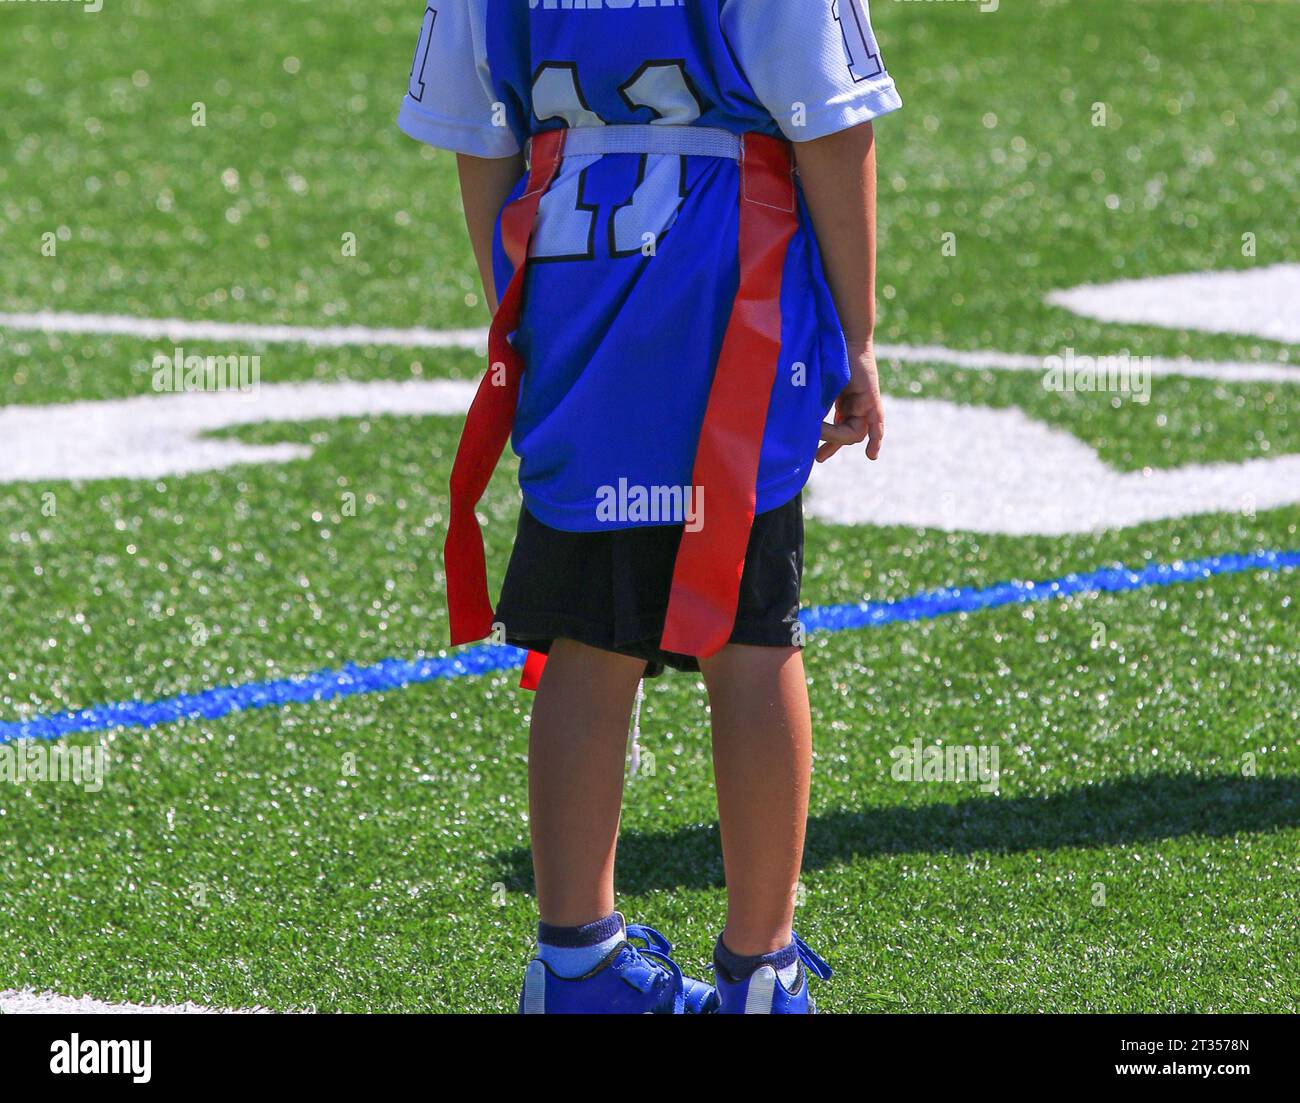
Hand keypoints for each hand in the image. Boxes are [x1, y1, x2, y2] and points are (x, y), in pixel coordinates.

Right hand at [817, 341, 883, 462]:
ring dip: (839, 437)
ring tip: (824, 441)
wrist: (841, 334)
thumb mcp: (816, 387)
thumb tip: (799, 426)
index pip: (839, 427)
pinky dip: (875, 438)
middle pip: (849, 433)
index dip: (829, 442)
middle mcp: (856, 403)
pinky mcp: (871, 397)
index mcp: (843, 401)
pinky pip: (874, 423)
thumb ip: (812, 405)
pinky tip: (872, 455)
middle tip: (818, 457)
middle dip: (833, 445)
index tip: (816, 453)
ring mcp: (865, 401)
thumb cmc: (824, 355)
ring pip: (857, 431)